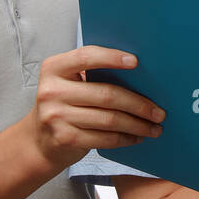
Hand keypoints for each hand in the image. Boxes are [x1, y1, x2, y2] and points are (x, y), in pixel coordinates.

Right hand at [28, 45, 165, 170]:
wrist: (38, 141)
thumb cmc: (63, 105)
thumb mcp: (69, 83)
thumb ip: (92, 74)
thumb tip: (140, 73)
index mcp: (54, 68)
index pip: (86, 56)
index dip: (112, 58)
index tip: (136, 62)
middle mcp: (52, 90)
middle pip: (106, 94)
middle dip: (139, 104)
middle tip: (160, 111)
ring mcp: (57, 116)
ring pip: (109, 119)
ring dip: (137, 125)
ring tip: (154, 127)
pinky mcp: (65, 138)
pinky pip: (104, 138)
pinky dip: (126, 138)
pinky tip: (137, 137)